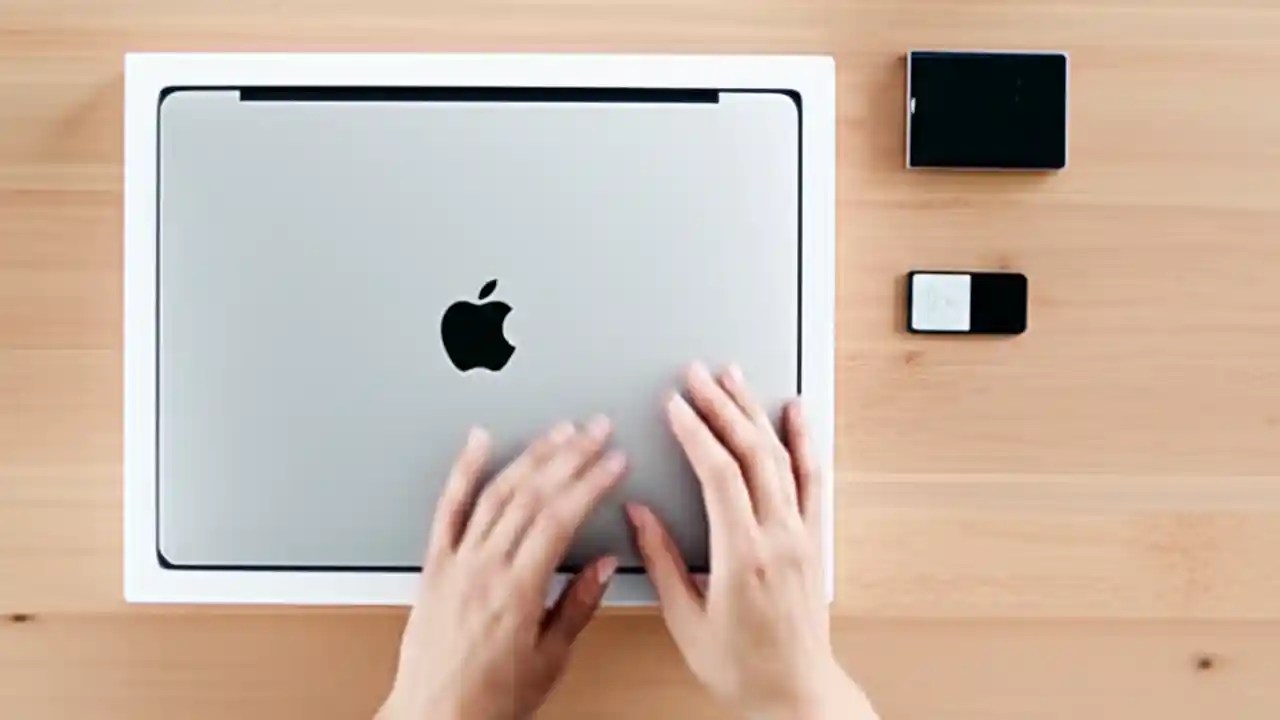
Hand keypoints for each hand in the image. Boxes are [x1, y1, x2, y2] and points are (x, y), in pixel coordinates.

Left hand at [379, 418, 626, 719]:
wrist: (434, 718)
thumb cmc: (489, 700)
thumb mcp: (550, 659)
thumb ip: (577, 606)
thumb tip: (601, 565)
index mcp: (517, 590)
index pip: (560, 517)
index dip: (590, 482)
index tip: (614, 460)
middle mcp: (484, 568)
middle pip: (532, 494)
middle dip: (570, 455)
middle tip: (595, 429)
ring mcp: (456, 562)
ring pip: (495, 492)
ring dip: (530, 455)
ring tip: (558, 431)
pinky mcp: (434, 564)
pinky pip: (447, 509)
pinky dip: (463, 471)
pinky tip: (478, 442)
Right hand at [627, 363, 875, 719]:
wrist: (795, 694)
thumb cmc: (741, 667)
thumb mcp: (685, 619)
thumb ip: (662, 560)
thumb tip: (640, 514)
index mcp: (743, 557)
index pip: (718, 474)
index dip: (694, 431)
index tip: (674, 404)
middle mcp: (779, 539)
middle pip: (751, 452)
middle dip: (721, 405)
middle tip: (697, 375)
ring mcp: (802, 535)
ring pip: (781, 456)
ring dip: (755, 411)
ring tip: (734, 377)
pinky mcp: (814, 539)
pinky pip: (813, 477)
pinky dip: (803, 439)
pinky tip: (794, 412)